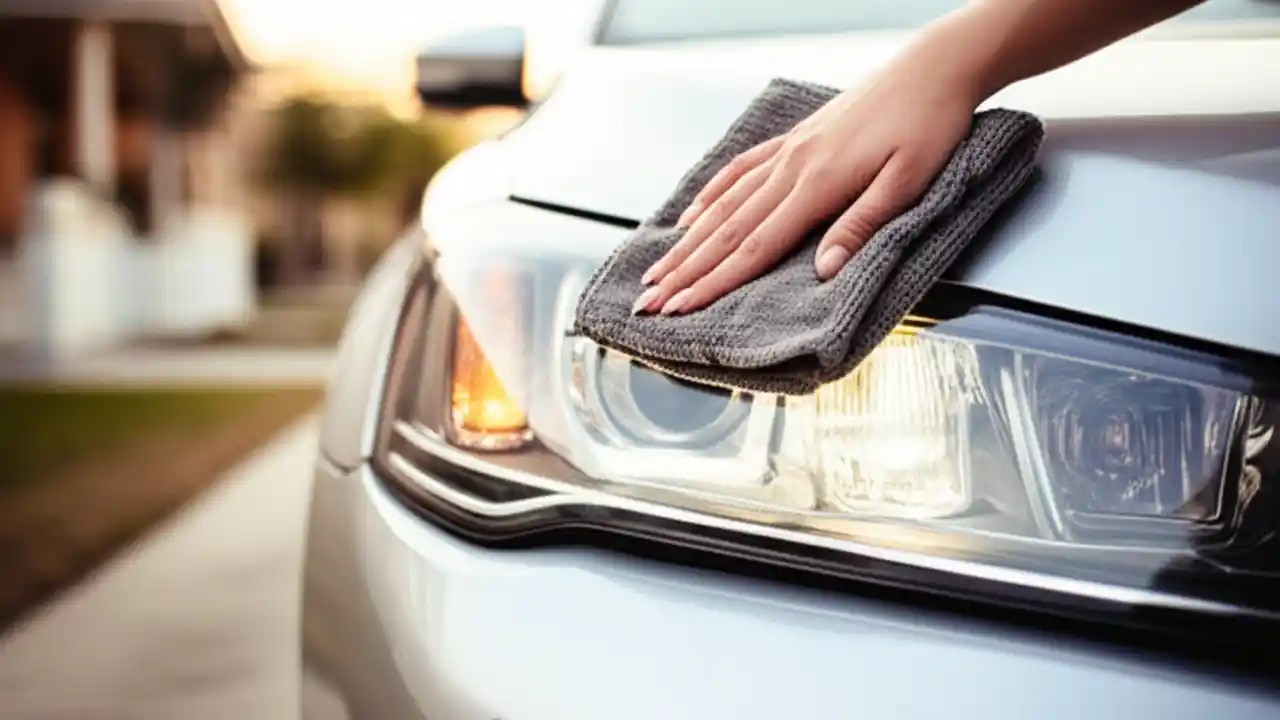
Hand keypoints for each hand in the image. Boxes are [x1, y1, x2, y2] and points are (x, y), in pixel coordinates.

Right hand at [633, 50, 982, 315]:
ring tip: (658, 268)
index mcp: (817, 185)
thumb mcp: (908, 182)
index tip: (680, 307)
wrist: (932, 68)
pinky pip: (740, 171)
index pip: (754, 248)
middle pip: (726, 231)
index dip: (713, 282)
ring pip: (725, 204)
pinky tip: (691, 215)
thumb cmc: (929, 125)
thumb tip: (824, 272)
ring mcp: (788, 152)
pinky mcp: (794, 140)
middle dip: (685, 270)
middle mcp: (792, 168)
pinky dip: (710, 196)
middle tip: (650, 301)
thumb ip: (861, 226)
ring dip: (687, 241)